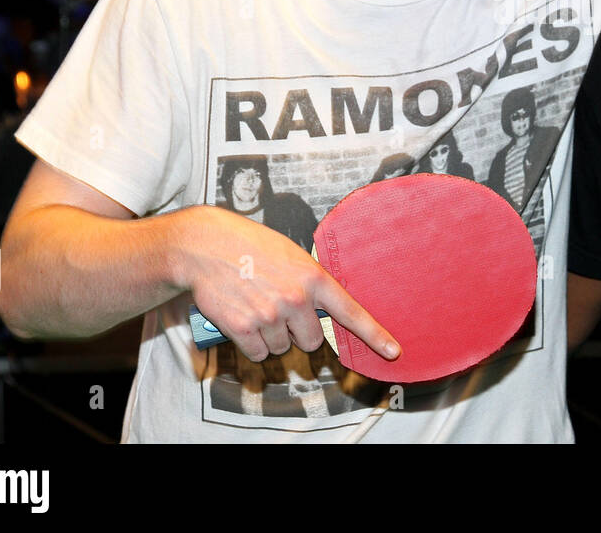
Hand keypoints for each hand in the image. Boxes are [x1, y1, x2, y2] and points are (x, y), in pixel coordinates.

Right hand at [175, 205, 400, 363]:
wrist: (207, 246)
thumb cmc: (251, 247)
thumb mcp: (291, 255)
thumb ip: (310, 282)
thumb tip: (324, 308)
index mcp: (313, 278)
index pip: (351, 312)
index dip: (374, 335)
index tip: (394, 352)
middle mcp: (296, 299)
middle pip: (311, 341)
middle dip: (297, 332)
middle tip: (278, 308)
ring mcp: (270, 315)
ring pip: (282, 348)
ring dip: (271, 336)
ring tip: (256, 306)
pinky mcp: (243, 329)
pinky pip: (258, 353)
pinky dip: (251, 344)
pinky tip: (243, 320)